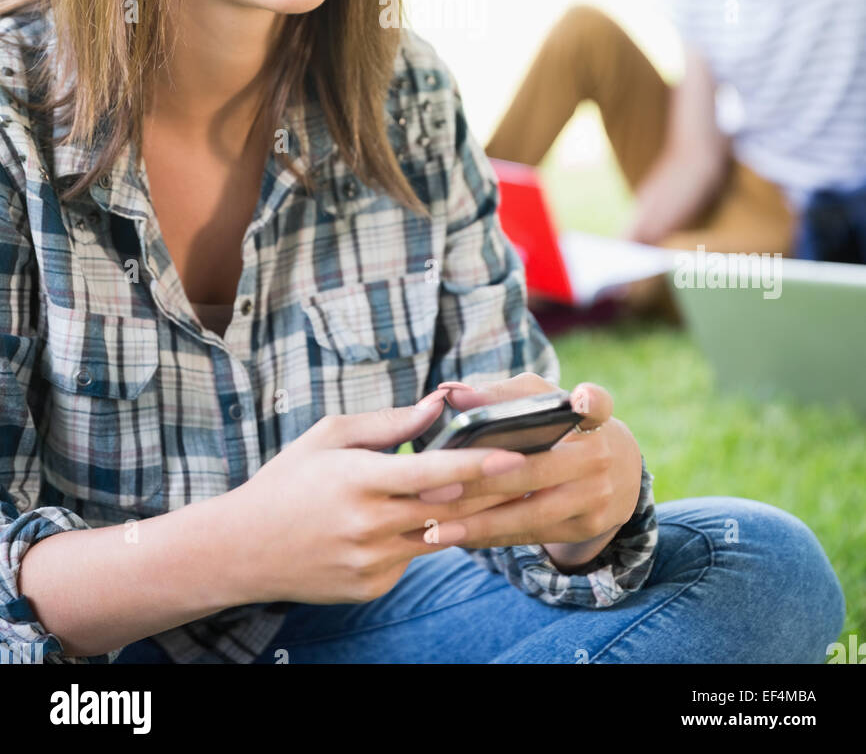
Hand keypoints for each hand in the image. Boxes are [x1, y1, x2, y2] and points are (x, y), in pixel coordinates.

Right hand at [221, 390, 531, 605]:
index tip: (517, 454)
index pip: (435, 472)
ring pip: (435, 536)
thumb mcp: (329, 437)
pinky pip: (411, 559)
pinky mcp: (371, 587)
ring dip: (460, 515)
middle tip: (527, 472)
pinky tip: (405, 522)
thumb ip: (389, 423)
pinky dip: (416, 538)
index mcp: (359, 480)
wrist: (241, 549)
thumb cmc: (287, 481)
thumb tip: (439, 405)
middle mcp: (369, 526)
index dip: (480, 464)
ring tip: (486, 491)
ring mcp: (371, 563)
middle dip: (491, 491)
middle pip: (449, 510)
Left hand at [427, 373, 643, 571]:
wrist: (617, 474)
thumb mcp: (544, 403)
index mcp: (592, 416)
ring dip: (480, 523)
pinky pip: (531, 534)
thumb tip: (450, 394)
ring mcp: (596, 496)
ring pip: (531, 511)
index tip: (580, 398)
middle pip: (536, 468)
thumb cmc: (563, 427)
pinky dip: (492, 536)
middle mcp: (599, 455)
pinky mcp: (586, 527)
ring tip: (434, 528)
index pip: (597, 404)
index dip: (589, 401)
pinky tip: (456, 537)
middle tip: (433, 488)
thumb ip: (501, 395)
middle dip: (481, 482)